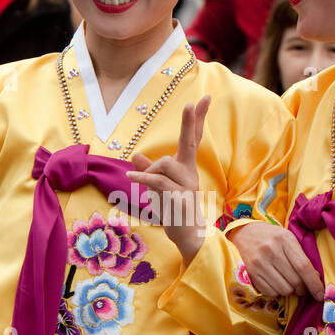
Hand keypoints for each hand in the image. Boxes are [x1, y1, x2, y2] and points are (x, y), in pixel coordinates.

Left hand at [126, 96, 210, 265]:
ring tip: (149, 188)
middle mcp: (189, 172)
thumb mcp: (158, 188)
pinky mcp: (180, 197)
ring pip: (163, 165)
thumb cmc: (172, 209)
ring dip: (149, 173)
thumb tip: (136, 156)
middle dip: (191, 122)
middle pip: (190, 142)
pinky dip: (143, 177)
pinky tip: (130, 176)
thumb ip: (149, 171)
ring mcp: (187, 185)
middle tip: (193, 102)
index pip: (193, 138)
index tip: (204, 99)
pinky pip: (157, 181)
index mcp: (186, 167)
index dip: (197, 119)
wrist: (187, 236)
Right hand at [230, 221, 323, 301]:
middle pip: (295, 281)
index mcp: (284, 239)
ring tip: (287, 282)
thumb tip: (315, 279)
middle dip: (303, 289)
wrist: (243, 233)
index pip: (303, 266)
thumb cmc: (271, 237)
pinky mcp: (250, 273)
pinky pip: (270, 292)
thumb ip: (301, 256)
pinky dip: (276, 292)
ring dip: (290, 291)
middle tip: (302, 288)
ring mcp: (258, 263)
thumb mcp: (287, 238)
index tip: (321, 294)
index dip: (314, 283)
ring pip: (284, 290)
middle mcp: (270, 250)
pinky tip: (275, 282)